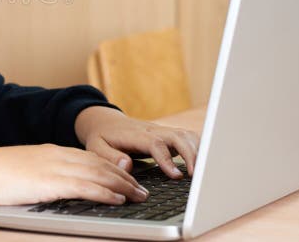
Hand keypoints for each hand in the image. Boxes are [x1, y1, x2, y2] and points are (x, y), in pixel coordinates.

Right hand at [0, 144, 149, 205]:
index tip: (127, 177)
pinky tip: (118, 199)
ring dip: (123, 185)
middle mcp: (57, 156)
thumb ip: (43, 175)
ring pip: (98, 174)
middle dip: (124, 177)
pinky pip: (86, 186)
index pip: (90, 158)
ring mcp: (54, 167)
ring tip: (138, 196)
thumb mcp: (23, 170)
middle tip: (141, 189)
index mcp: (50, 152)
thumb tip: (55, 186)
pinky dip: (106, 192)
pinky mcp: (50, 182)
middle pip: (100, 164)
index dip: (112, 168)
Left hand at [74, 106, 199, 178]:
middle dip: (190, 154)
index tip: (175, 175)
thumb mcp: (96, 147)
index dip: (167, 159)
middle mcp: (151, 130)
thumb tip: (126, 165)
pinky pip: (187, 138)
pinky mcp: (167, 135)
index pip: (155, 143)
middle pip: (177, 136)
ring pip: (185, 135)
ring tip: (202, 172)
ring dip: (197, 151)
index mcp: (135, 134)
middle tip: (196, 176)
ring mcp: (161, 131)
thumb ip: (109, 156)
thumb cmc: (101, 137)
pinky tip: (201, 164)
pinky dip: (198, 148)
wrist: (105, 121)